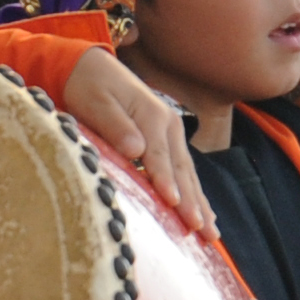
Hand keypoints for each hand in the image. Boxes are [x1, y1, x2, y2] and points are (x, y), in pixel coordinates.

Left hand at [52, 50, 212, 234]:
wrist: (92, 66)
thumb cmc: (89, 86)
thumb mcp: (96, 101)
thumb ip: (115, 126)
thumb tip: (136, 149)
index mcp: (152, 116)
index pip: (159, 156)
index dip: (166, 181)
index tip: (174, 204)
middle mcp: (169, 124)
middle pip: (181, 170)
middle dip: (192, 202)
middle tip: (201, 231)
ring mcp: (172, 132)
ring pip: (189, 174)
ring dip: (200, 204)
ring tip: (211, 234)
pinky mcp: (168, 140)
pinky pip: (185, 171)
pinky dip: (195, 195)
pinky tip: (205, 215)